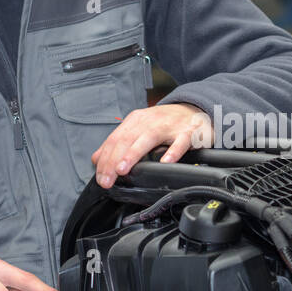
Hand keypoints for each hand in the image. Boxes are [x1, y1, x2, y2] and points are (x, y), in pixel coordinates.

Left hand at [91, 102, 212, 187]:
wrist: (194, 111)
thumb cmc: (165, 123)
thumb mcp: (139, 128)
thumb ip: (119, 143)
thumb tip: (97, 159)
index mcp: (136, 120)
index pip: (115, 139)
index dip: (105, 159)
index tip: (100, 177)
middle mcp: (150, 121)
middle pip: (127, 140)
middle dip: (113, 161)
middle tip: (107, 179)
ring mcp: (169, 126)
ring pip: (148, 138)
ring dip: (133, 154)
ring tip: (122, 169)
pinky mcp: (188, 133)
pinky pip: (180, 142)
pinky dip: (173, 152)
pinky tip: (165, 161)